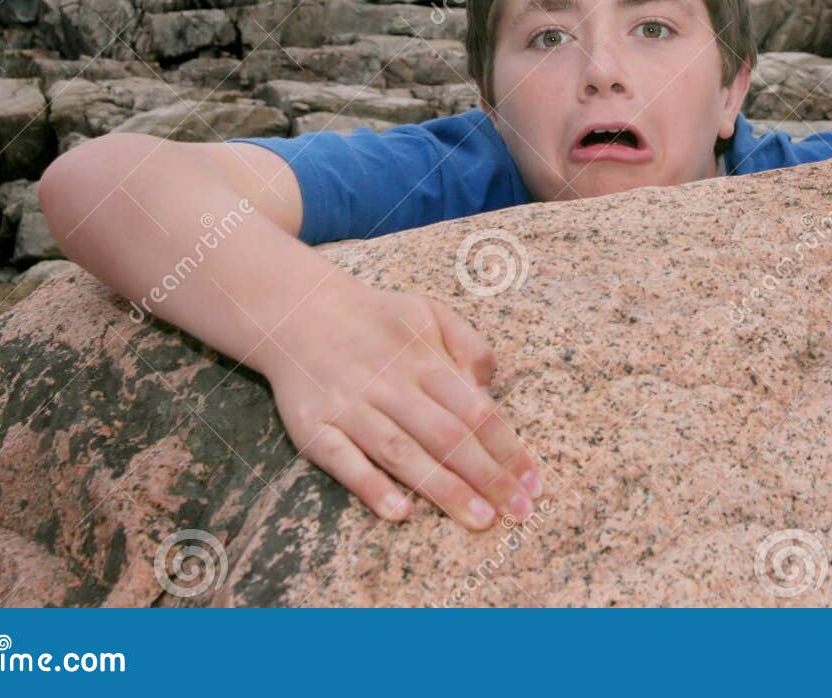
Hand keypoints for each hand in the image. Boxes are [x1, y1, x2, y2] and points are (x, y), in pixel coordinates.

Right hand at [260, 282, 540, 529]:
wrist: (298, 312)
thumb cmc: (377, 321)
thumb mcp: (429, 313)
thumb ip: (468, 344)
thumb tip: (490, 386)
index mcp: (422, 360)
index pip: (474, 409)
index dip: (507, 448)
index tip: (533, 483)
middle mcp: (389, 384)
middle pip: (446, 435)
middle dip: (487, 476)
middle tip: (519, 512)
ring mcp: (349, 407)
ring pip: (401, 452)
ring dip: (442, 488)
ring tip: (480, 519)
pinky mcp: (312, 428)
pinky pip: (343, 461)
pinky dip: (370, 486)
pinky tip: (398, 512)